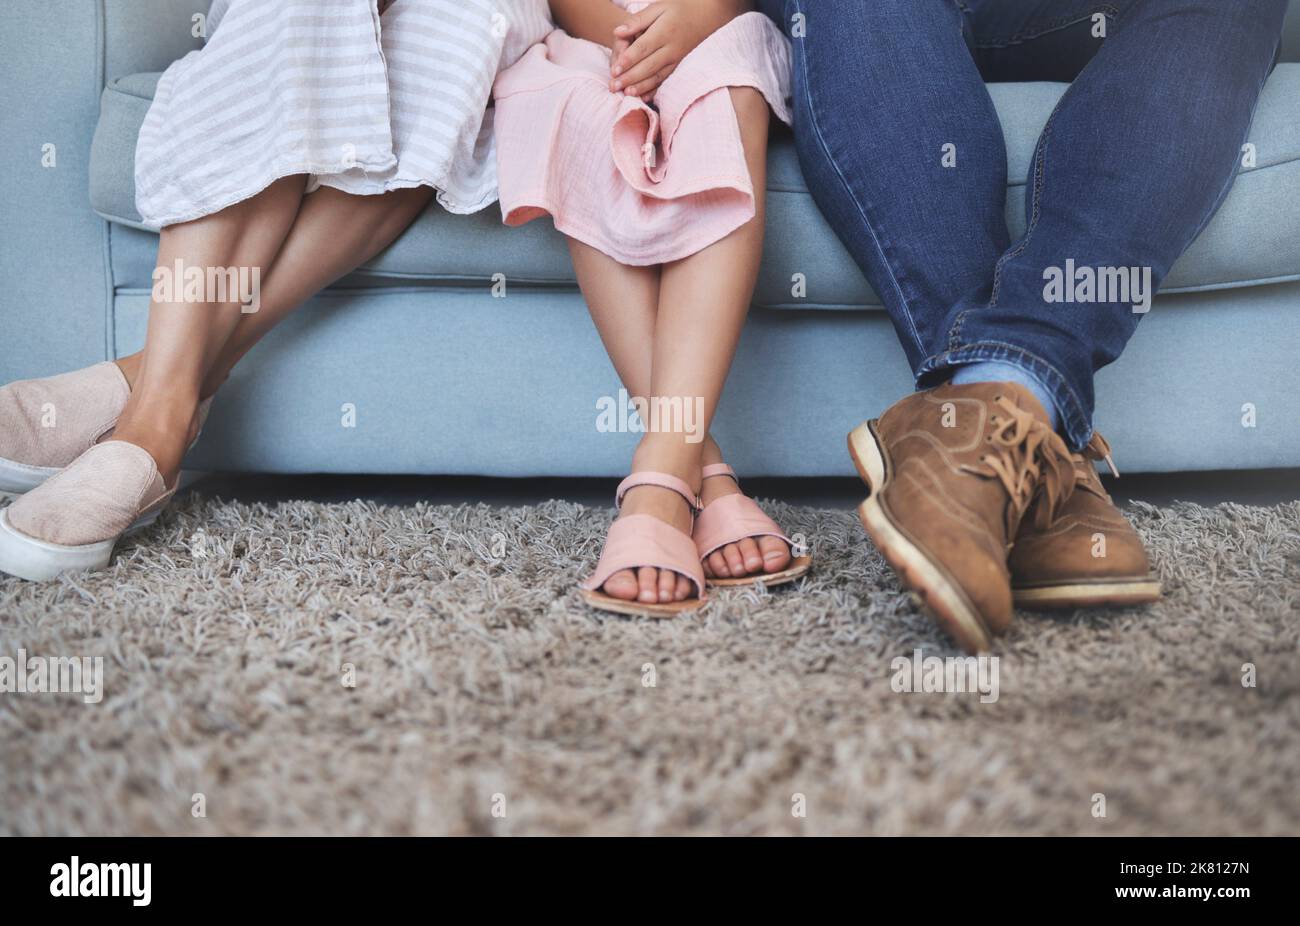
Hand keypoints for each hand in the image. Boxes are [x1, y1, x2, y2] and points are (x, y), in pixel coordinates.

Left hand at [610, 1, 746, 98]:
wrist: (707, 15)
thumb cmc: (678, 8)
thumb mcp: (659, 7)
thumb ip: (638, 20)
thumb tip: (618, 32)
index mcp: (664, 31)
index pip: (643, 48)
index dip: (628, 59)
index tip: (615, 69)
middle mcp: (671, 48)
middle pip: (648, 66)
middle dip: (630, 78)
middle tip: (614, 87)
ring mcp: (676, 59)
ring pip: (657, 76)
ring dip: (641, 87)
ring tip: (626, 94)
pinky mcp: (678, 66)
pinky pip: (665, 80)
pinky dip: (654, 90)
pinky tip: (643, 98)